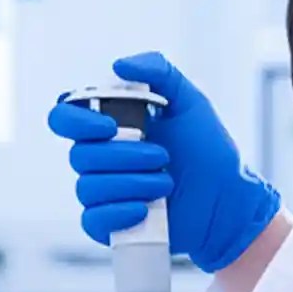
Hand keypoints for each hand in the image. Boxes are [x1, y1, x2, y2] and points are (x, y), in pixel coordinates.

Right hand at [48, 51, 281, 272]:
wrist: (228, 202)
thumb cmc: (210, 152)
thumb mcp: (192, 102)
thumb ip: (160, 73)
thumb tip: (118, 65)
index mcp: (109, 126)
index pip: (64, 118)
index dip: (76, 121)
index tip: (110, 126)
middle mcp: (99, 158)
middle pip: (80, 155)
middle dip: (124, 156)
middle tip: (163, 157)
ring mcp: (102, 193)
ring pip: (88, 187)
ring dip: (131, 183)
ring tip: (167, 183)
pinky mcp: (109, 226)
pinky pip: (93, 220)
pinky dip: (118, 213)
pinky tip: (145, 210)